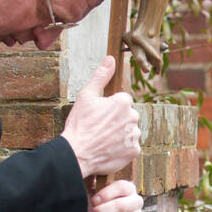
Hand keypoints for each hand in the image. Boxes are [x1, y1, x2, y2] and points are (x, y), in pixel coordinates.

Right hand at [63, 56, 140, 177]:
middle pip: (127, 116)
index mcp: (123, 102)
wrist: (77, 153)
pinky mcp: (134, 151)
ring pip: (129, 132)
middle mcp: (133, 117)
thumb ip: (101, 76)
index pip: (122, 101)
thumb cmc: (80, 124)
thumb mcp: (86, 96)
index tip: (98, 116)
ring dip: (120, 135)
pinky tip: (109, 149)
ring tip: (103, 140)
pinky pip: (131, 147)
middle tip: (100, 129)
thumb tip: (111, 59)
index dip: (109, 109)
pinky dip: (122, 149)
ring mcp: (134, 135)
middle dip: (117, 121)